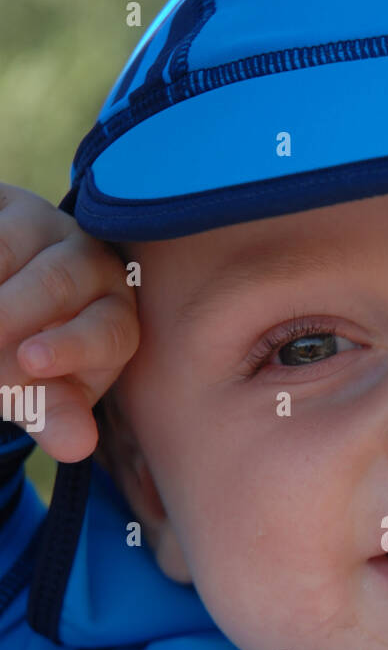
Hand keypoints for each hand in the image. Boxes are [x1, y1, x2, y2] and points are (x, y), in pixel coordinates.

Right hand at [0, 182, 138, 461]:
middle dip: (12, 312)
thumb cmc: (25, 360)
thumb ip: (55, 416)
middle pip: (61, 281)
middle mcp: (94, 266)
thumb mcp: (38, 393)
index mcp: (115, 319)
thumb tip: (76, 446)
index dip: (72, 346)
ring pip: (13, 245)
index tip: (30, 360)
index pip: (109, 331)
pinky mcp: (7, 203)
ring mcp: (48, 227)